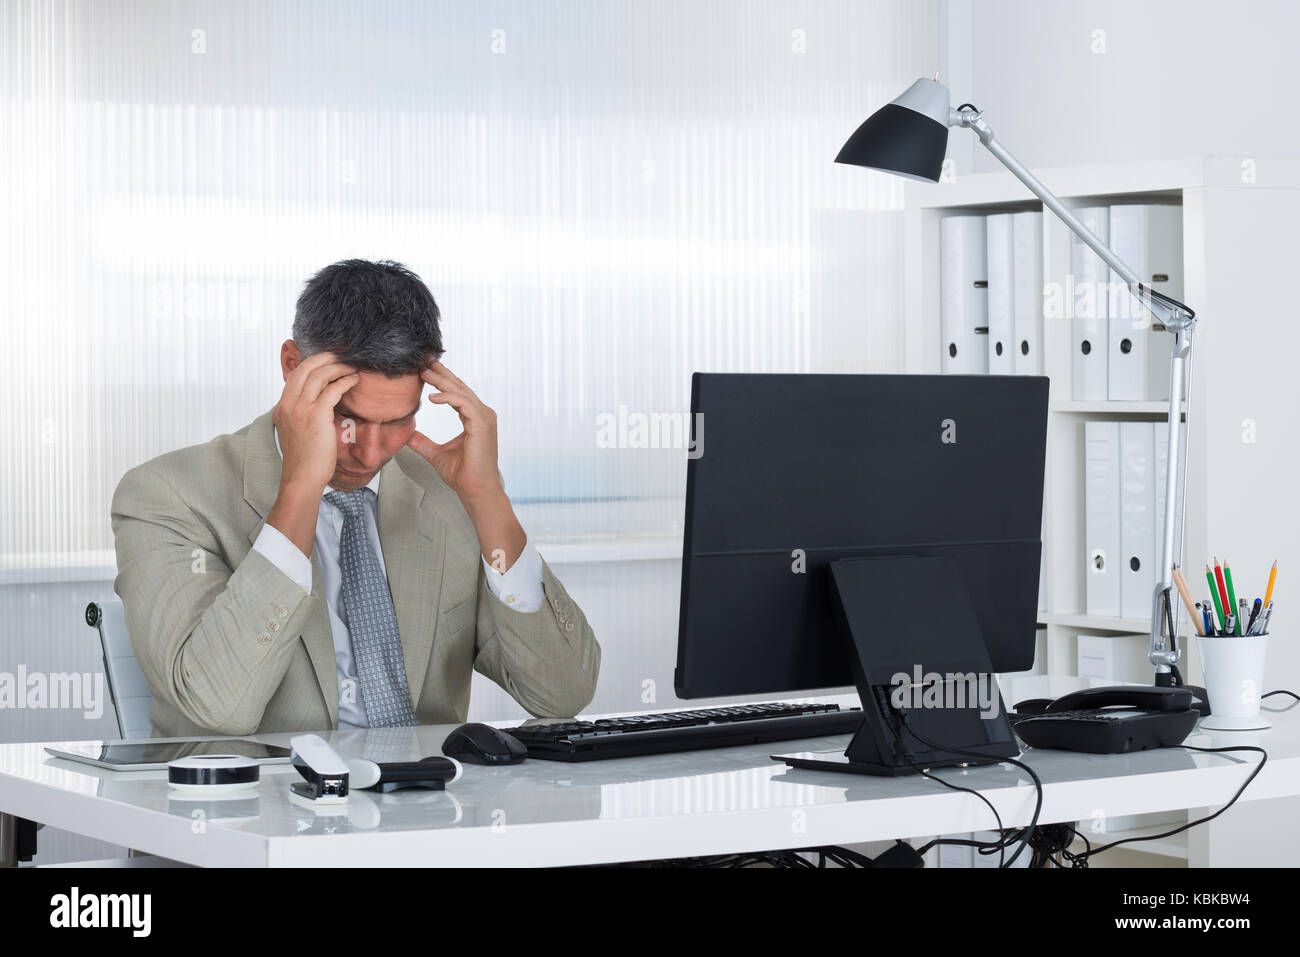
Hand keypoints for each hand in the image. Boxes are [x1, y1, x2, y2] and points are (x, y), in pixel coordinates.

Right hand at [271, 351, 357, 494]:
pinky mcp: (316, 415)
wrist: (302, 477)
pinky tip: (355, 380)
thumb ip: (303, 414)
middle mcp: (288, 404)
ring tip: (352, 367)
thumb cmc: (305, 459)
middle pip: (305, 367)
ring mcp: (301, 408)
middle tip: (342, 356)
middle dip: (326, 357)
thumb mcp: (298, 431)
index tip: (329, 360)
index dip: (313, 363)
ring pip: (319, 374)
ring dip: (338, 367)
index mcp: (282, 406)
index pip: (296, 374)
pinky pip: (333, 389)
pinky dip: (345, 381)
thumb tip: (319, 405)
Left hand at [405, 359, 502, 504]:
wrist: (475, 490)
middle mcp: (482, 415)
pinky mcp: (482, 424)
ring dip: (442, 381)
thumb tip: (408, 435)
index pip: (458, 393)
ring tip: (423, 373)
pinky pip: (464, 403)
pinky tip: (431, 396)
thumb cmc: (462, 474)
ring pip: (461, 392)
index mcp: (475, 418)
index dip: (442, 380)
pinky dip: (448, 397)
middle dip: (441, 373)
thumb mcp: (436, 454)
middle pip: (460, 387)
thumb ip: (423, 442)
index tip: (424, 370)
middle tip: (423, 360)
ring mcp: (485, 418)